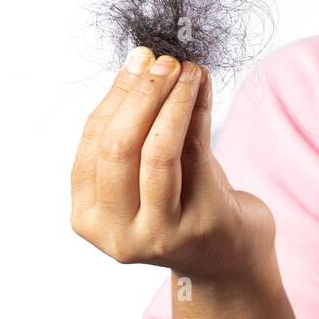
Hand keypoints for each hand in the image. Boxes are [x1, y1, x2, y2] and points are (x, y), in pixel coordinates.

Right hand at [70, 46, 276, 286]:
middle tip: (163, 59)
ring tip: (186, 68)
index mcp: (89, 217)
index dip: (116, 96)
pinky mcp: (201, 224)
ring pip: (156, 153)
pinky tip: (202, 86)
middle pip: (118, 148)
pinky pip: (194, 156)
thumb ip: (135, 129)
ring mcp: (159, 234)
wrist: (229, 260)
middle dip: (141, 96)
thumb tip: (140, 63)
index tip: (138, 58)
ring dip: (171, 101)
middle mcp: (117, 233)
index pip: (93, 143)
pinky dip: (197, 113)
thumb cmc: (184, 205)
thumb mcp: (147, 172)